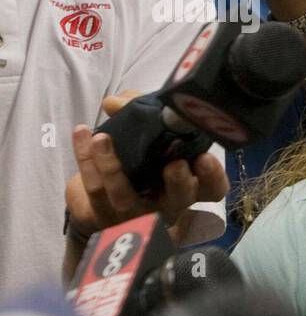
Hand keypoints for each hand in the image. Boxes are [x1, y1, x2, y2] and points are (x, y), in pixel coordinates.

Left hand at [64, 93, 227, 237]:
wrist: (104, 193)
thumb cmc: (141, 158)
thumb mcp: (150, 132)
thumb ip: (141, 110)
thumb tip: (116, 102)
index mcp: (188, 184)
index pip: (212, 189)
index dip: (213, 177)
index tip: (205, 158)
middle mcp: (166, 202)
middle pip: (180, 200)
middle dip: (179, 183)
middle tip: (174, 165)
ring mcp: (135, 211)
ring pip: (126, 197)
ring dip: (113, 167)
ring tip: (102, 138)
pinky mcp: (103, 213)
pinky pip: (93, 187)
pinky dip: (85, 158)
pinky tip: (82, 132)